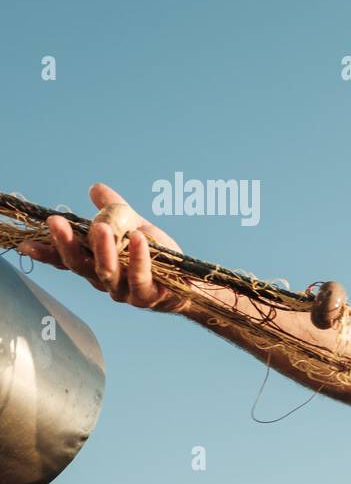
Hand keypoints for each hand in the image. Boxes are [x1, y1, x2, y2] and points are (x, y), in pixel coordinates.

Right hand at [17, 183, 191, 313]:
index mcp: (96, 265)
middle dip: (66, 244)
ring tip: (100, 228)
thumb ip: (114, 210)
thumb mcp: (134, 227)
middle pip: (80, 265)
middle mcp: (105, 281)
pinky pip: (141, 276)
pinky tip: (140, 238)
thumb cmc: (159, 256)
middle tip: (57, 222)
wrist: (192, 282)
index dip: (46, 253)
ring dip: (103, 249)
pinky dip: (140, 257)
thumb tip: (95, 188)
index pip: (66, 260)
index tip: (26, 243)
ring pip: (107, 272)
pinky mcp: (149, 296)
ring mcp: (125, 291)